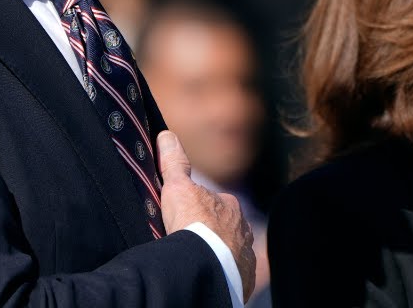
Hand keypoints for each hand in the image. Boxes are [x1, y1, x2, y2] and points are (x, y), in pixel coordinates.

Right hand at [158, 130, 255, 300]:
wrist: (208, 265)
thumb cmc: (194, 224)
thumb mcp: (177, 189)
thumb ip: (174, 163)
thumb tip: (167, 135)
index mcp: (230, 206)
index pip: (213, 204)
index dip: (199, 209)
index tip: (188, 219)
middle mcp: (243, 228)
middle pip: (225, 227)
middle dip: (212, 232)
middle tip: (191, 241)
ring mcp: (245, 253)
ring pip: (232, 249)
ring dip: (220, 252)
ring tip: (199, 259)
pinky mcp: (243, 277)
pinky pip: (234, 272)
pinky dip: (224, 272)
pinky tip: (211, 273)